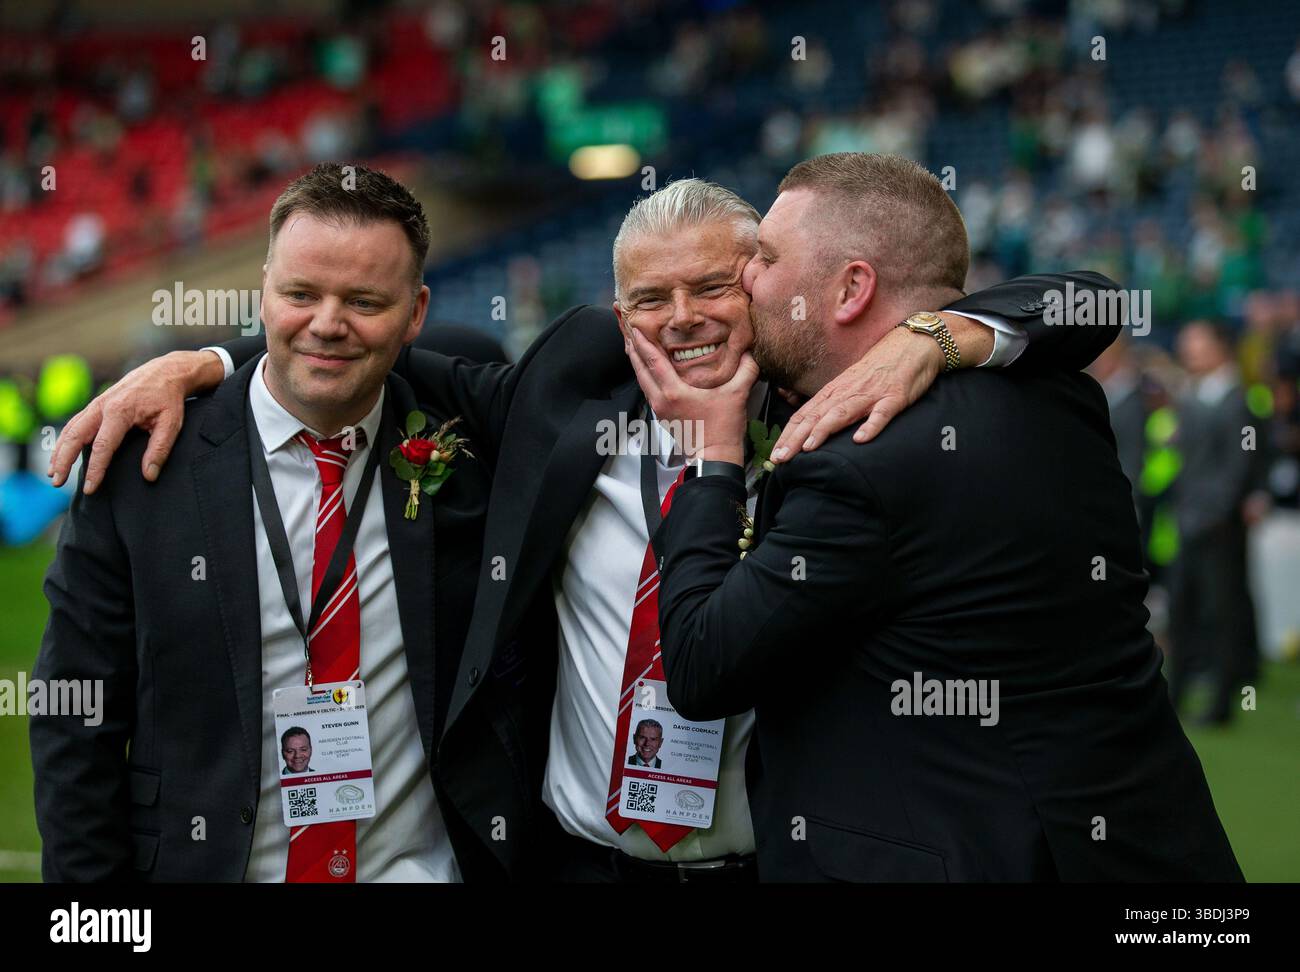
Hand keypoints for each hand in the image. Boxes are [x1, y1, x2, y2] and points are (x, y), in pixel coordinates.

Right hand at [47, 350, 224, 492]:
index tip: (90, 488)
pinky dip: (64, 441)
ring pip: (70, 429)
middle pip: (75, 436)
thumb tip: (149, 475)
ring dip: (59, 452)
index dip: (95, 469)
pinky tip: (60, 455)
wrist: (164, 372)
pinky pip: (74, 424)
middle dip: (63, 460)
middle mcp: (102, 406)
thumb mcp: (171, 423)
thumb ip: (160, 449)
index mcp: (120, 410)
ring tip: (53, 474)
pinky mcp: (95, 406)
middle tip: (57, 483)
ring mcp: (96, 404)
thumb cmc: (168, 398)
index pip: (103, 446)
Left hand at [624, 327, 757, 465]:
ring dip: (637, 363)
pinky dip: (646, 376)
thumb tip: (749, 352)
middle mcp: (661, 400)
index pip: (653, 361)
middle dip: (633, 349)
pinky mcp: (663, 416)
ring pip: (642, 381)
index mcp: (674, 392)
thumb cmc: (722, 430)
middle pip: (640, 370)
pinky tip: (650, 370)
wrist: (714, 458)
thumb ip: (745, 370)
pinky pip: (649, 390)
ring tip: (634, 346)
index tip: (636, 327)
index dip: (643, 342)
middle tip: (628, 332)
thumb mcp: (736, 395)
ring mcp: (660, 410)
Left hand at [770, 323, 944, 460]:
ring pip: (841, 413)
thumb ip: (834, 404)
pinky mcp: (894, 397)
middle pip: (816, 416)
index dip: (788, 435)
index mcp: (835, 390)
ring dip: (823, 430)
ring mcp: (870, 394)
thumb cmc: (880, 367)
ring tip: (808, 448)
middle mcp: (848, 392)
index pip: (805, 414)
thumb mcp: (851, 384)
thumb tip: (813, 426)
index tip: (775, 454)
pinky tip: (860, 440)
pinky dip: (870, 426)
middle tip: (780, 458)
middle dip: (796, 438)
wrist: (913, 344)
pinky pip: (881, 414)